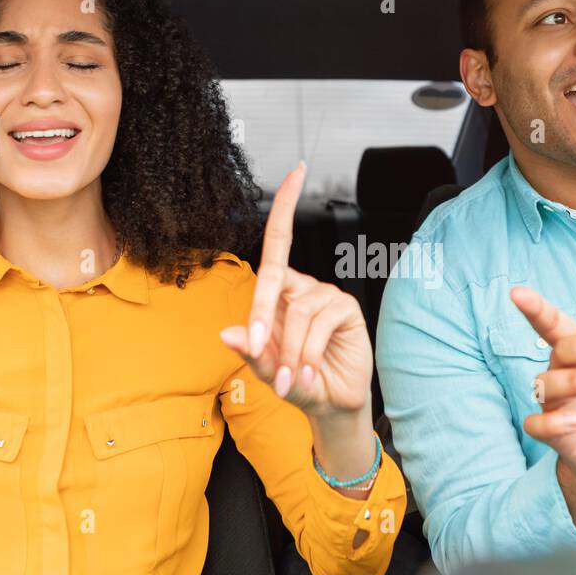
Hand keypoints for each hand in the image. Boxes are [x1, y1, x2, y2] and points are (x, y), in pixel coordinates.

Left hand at [219, 164, 372, 418]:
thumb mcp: (267, 371)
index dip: (286, 204)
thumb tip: (228, 333)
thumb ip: (251, 353)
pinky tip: (307, 374)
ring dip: (290, 352)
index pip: (279, 240)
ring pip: (298, 313)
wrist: (332, 404)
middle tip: (259, 349)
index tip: (297, 170)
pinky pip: (319, 325)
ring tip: (291, 381)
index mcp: (279, 292)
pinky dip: (307, 354)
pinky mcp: (347, 310)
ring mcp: (327, 296)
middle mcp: (303, 287)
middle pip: (276, 281)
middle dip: (264, 314)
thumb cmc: (297, 382)